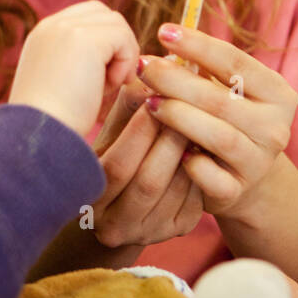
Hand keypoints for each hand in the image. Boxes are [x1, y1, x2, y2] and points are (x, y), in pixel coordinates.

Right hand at [9, 1, 139, 136]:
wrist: (38, 136)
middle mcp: (51, 25)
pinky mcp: (84, 40)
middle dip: (117, 45)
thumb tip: (115, 56)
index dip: (106, 42)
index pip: (88, 16)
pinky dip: (125, 62)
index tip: (101, 77)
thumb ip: (79, 60)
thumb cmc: (54, 123)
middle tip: (111, 82)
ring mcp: (65, 28)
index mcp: (43, 34)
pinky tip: (110, 88)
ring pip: (116, 23)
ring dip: (122, 55)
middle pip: (105, 15)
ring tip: (109, 87)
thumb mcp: (61, 82)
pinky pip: (122, 37)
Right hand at [85, 77, 204, 251]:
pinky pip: (194, 199)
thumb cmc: (115, 153)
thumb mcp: (112, 132)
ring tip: (205, 116)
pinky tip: (207, 142)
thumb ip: (129, 104)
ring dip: (192, 151)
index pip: (116, 164)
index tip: (157, 93)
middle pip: (149, 180)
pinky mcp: (176, 231)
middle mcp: (113, 225)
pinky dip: (202, 168)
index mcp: (89, 199)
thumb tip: (154, 64)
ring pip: (176, 190)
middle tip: (190, 102)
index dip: (138, 129)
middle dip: (170, 138)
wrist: (124, 204)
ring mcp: (146, 232)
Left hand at [134, 23, 297, 220]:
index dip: (198, 45)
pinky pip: (212, 177)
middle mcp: (276, 127)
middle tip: (144, 67)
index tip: (163, 31)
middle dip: (177, 80)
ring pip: (219, 136)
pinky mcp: (238, 191)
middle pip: (222, 99)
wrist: (239, 176)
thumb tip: (162, 49)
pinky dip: (192, 165)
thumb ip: (200, 70)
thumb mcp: (222, 91)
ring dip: (180, 117)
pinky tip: (172, 151)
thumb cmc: (223, 119)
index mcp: (277, 93)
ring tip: (149, 103)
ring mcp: (260, 162)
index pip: (236, 62)